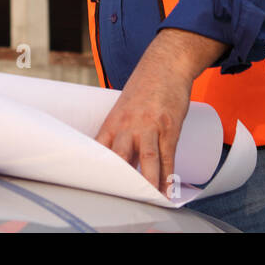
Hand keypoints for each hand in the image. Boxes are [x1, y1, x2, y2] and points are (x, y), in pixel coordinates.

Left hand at [94, 29, 226, 196]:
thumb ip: (120, 132)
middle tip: (119, 197)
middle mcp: (128, 126)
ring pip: (146, 158)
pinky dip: (168, 175)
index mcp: (112, 122)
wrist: (165, 65)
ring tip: (147, 199)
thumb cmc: (143, 87)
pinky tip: (168, 188)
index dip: (96, 168)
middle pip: (119, 156)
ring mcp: (150, 127)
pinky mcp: (169, 128)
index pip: (98, 149)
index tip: (94, 184)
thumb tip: (117, 157)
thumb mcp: (124, 107)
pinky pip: (168, 156)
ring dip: (147, 181)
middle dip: (119, 178)